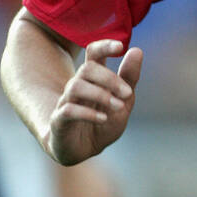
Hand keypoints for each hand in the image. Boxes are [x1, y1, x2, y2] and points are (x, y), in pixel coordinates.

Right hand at [45, 39, 142, 165]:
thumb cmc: (102, 123)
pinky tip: (103, 119)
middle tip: (127, 93)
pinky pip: (67, 110)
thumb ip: (129, 78)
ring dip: (100, 95)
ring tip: (118, 106)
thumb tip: (137, 50)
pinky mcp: (59, 121)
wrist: (83, 150)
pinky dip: (87, 113)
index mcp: (93, 79)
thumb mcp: (123, 101)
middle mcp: (77, 86)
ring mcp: (65, 102)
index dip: (104, 45)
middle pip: (86, 69)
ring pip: (76, 87)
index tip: (121, 46)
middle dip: (109, 78)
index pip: (92, 53)